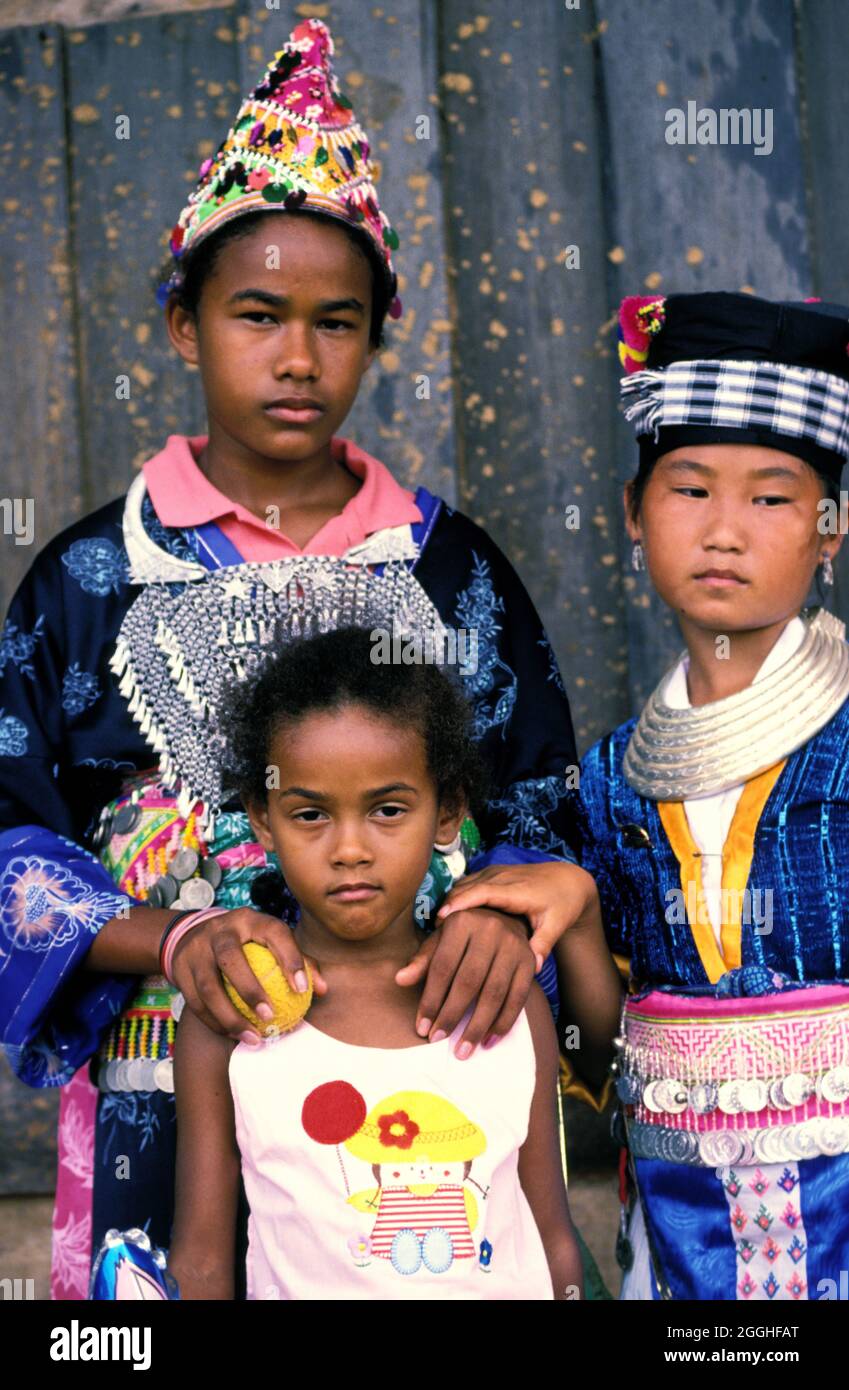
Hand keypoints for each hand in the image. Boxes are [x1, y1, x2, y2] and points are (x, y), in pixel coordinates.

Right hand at [171, 908, 326, 1043]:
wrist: (193, 935)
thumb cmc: (247, 943)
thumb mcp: (269, 941)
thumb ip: (298, 961)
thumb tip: (323, 990)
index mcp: (249, 919)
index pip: (273, 933)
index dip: (290, 958)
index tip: (303, 989)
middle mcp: (220, 930)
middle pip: (231, 958)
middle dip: (250, 990)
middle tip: (270, 1017)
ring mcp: (196, 949)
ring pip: (209, 987)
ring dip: (231, 1017)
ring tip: (253, 1038)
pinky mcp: (180, 969)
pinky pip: (196, 1003)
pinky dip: (215, 1023)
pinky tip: (234, 1037)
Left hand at [395, 906, 534, 1057]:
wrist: (506, 918)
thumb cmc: (464, 935)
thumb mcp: (441, 939)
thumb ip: (422, 961)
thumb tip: (400, 979)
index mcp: (462, 923)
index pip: (442, 968)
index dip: (431, 1000)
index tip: (422, 1028)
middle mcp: (490, 930)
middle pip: (468, 982)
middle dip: (451, 1016)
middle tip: (438, 1040)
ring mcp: (513, 947)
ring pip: (493, 993)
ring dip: (477, 1027)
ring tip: (463, 1050)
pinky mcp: (530, 962)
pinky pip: (517, 998)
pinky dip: (503, 1022)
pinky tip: (489, 1040)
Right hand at [434, 861, 598, 972]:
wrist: (568, 880)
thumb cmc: (562, 904)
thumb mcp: (556, 925)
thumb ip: (543, 944)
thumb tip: (535, 968)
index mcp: (515, 890)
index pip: (482, 893)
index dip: (460, 904)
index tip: (442, 918)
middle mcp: (501, 877)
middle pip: (465, 888)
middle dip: (447, 906)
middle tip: (433, 932)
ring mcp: (495, 873)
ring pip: (463, 885)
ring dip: (448, 903)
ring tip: (437, 930)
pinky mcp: (491, 873)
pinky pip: (466, 883)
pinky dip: (455, 898)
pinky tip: (450, 919)